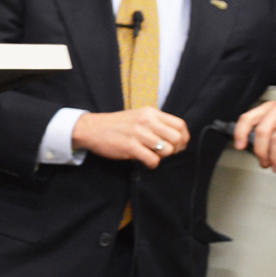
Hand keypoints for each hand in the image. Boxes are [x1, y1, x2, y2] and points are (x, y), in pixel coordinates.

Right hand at [71, 107, 189, 168]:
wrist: (91, 128)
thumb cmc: (117, 124)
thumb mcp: (138, 116)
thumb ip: (156, 123)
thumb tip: (176, 138)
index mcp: (150, 112)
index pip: (180, 125)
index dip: (184, 138)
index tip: (178, 145)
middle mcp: (146, 121)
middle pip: (177, 138)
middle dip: (175, 149)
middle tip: (165, 152)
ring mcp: (138, 134)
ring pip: (167, 150)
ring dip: (162, 157)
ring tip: (152, 155)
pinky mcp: (130, 147)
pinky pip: (153, 160)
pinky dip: (152, 164)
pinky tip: (145, 161)